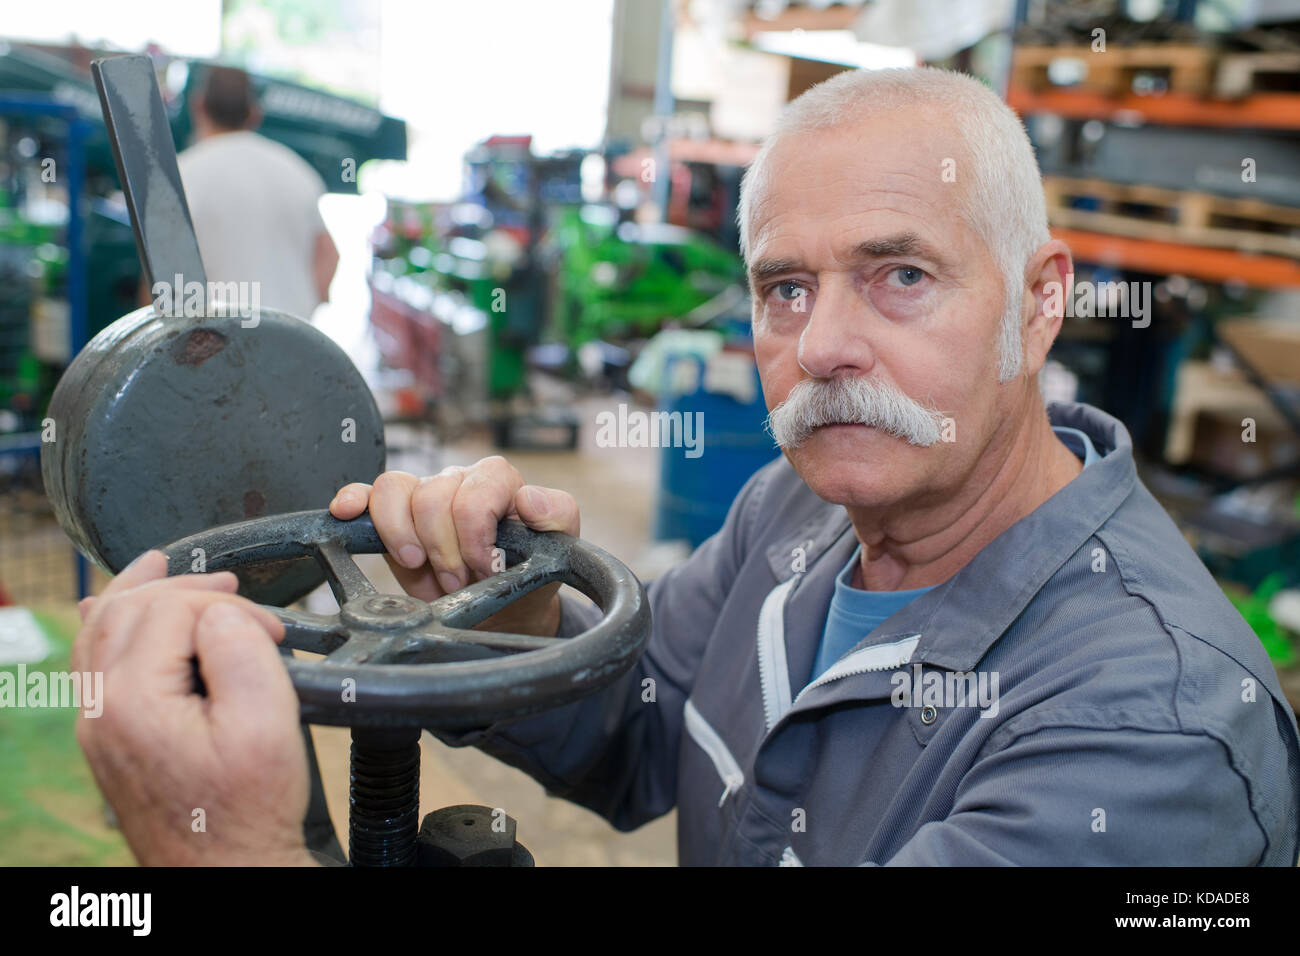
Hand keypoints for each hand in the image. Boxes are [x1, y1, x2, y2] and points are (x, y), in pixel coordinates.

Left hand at [73, 551, 314, 865]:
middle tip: (232, 587)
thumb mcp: (266, 720)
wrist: (227, 871)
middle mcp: (101, 708)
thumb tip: (221, 613)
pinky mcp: (107, 737)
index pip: (171, 609)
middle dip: (183, 588)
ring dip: (136, 593)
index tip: (274, 632)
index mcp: (134, 699)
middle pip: (127, 610)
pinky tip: (109, 613)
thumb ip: (241, 648)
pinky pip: (92, 662)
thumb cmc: (248, 809)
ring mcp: (97, 724)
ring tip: (161, 565)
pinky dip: (108, 625)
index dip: (228, 607)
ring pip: (99, 631)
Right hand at [330, 456, 579, 636]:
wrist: (503, 611)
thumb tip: (530, 499)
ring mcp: (424, 496)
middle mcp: (459, 481)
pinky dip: (355, 500)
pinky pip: (368, 493)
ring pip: (395, 490)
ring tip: (422, 567)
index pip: (476, 489)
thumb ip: (558, 516)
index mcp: (499, 481)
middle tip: (459, 581)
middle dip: (445, 550)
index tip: (485, 569)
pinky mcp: (393, 517)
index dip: (475, 536)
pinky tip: (347, 513)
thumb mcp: (560, 550)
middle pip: (432, 496)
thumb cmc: (529, 576)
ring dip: (405, 539)